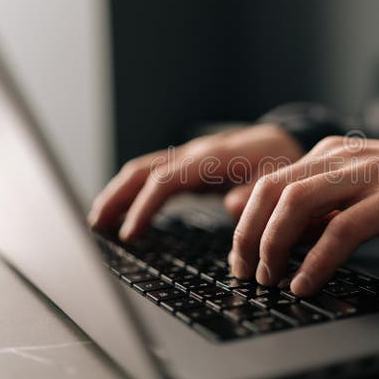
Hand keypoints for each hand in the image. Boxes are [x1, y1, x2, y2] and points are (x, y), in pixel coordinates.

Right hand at [87, 124, 303, 239]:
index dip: (144, 207)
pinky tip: (125, 213)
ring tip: (98, 221)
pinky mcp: (188, 168)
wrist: (284, 144)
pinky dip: (134, 193)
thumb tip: (233, 206)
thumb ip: (258, 193)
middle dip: (116, 197)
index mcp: (212, 157)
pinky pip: (153, 177)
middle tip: (94, 226)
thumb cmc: (282, 164)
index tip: (128, 235)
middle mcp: (194, 154)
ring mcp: (189, 159)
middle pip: (143, 170)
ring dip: (118, 194)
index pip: (165, 180)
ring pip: (143, 171)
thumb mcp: (279, 179)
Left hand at [230, 135, 378, 295]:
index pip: (269, 183)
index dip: (246, 222)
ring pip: (299, 202)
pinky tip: (306, 282)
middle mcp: (341, 158)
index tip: (239, 257)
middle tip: (246, 272)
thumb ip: (314, 211)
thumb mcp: (353, 196)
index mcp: (328, 154)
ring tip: (271, 278)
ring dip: (275, 244)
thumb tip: (268, 237)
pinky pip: (343, 229)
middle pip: (274, 190)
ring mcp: (367, 175)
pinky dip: (317, 259)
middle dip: (250, 235)